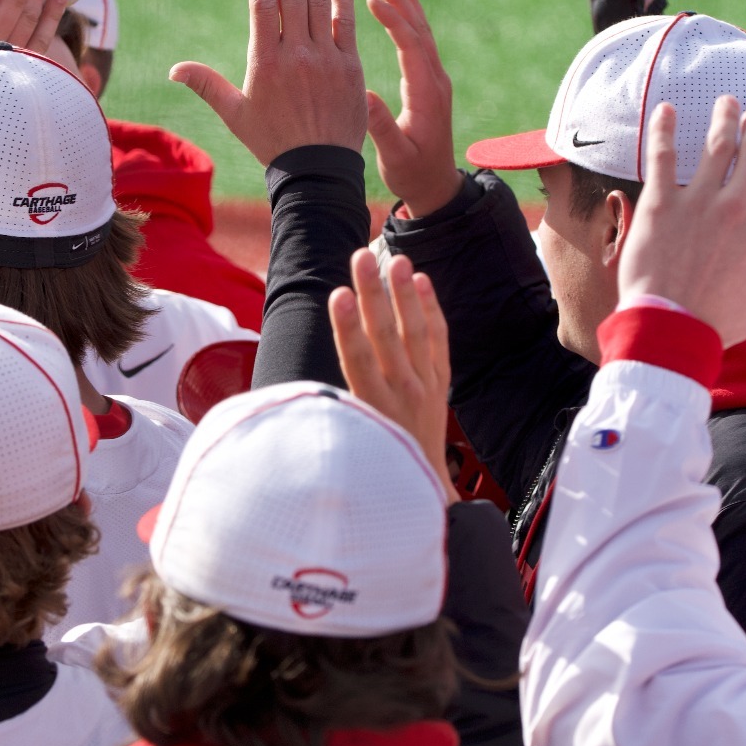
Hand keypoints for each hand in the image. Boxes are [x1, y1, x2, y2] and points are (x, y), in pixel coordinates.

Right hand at [171, 0, 366, 164]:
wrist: (317, 170)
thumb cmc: (272, 143)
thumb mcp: (236, 114)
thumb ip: (207, 84)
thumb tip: (173, 69)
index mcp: (264, 62)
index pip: (262, 6)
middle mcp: (296, 54)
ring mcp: (326, 59)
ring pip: (320, 3)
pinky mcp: (351, 67)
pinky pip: (347, 24)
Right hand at [330, 248, 455, 497]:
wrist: (422, 487)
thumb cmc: (374, 462)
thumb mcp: (350, 441)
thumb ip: (335, 408)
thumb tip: (303, 387)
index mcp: (373, 408)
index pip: (358, 360)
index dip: (347, 325)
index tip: (337, 294)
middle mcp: (402, 394)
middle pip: (386, 337)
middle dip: (373, 295)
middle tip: (360, 258)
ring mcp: (426, 386)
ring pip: (416, 332)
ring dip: (404, 294)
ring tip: (395, 258)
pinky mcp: (441, 382)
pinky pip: (438, 341)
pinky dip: (431, 310)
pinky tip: (422, 281)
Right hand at [365, 0, 460, 217]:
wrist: (436, 186)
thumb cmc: (413, 175)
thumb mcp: (395, 157)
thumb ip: (381, 128)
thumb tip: (365, 95)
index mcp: (427, 95)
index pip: (411, 47)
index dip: (394, 21)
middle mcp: (435, 81)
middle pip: (420, 30)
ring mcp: (435, 80)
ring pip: (422, 32)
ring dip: (408, 2)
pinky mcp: (429, 82)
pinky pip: (420, 42)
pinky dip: (409, 19)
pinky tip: (398, 4)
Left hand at [620, 98, 745, 344]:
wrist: (669, 329)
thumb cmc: (723, 322)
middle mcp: (738, 207)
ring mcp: (699, 202)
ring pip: (716, 145)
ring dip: (723, 118)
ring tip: (726, 103)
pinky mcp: (661, 203)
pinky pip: (662, 155)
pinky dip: (664, 128)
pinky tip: (665, 109)